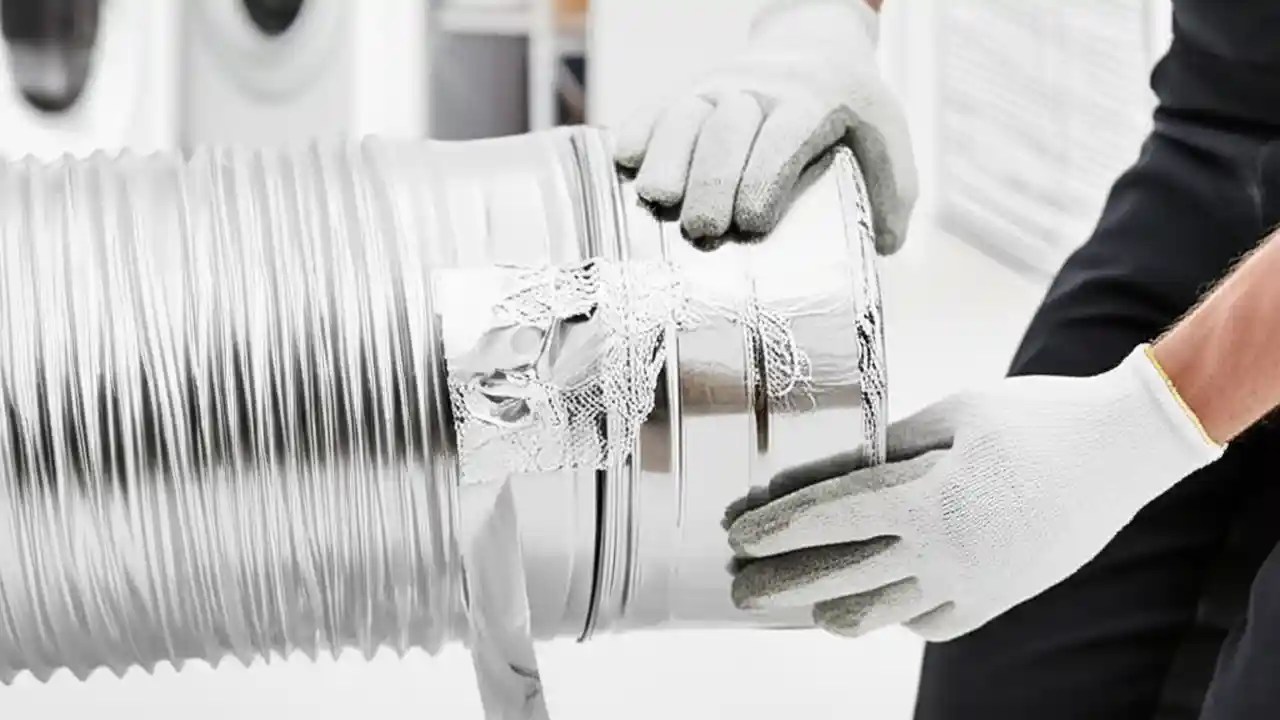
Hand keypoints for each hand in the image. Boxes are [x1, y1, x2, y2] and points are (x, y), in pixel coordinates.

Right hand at [613, 0, 916, 251]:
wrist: (812, 43)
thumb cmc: (850, 108)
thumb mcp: (886, 135)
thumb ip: (894, 190)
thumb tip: (884, 246)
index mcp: (813, 99)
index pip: (783, 136)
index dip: (763, 178)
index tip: (751, 224)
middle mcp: (760, 86)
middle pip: (727, 128)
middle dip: (712, 181)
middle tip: (703, 231)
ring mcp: (717, 84)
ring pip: (684, 113)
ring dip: (667, 158)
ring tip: (657, 201)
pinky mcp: (686, 88)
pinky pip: (655, 104)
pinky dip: (638, 131)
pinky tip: (627, 163)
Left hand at [727, 346, 1223, 640]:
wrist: (1123, 450)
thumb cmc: (1037, 418)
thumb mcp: (955, 412)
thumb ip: (892, 444)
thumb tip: (847, 466)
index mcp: (925, 499)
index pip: (828, 519)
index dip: (776, 529)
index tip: (737, 537)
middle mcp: (943, 552)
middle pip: (840, 578)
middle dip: (782, 585)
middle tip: (742, 589)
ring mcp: (972, 583)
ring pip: (883, 616)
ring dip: (834, 610)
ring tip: (805, 606)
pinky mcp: (1000, 598)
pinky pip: (933, 625)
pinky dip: (900, 617)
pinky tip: (885, 605)